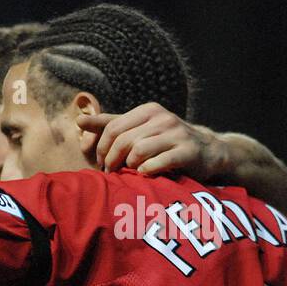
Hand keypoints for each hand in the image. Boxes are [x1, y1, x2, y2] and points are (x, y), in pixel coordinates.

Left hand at [77, 102, 224, 178]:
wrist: (207, 152)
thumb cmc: (164, 143)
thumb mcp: (138, 129)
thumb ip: (110, 125)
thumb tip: (79, 120)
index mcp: (148, 110)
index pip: (112, 128)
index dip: (102, 149)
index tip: (102, 164)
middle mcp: (163, 118)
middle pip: (123, 140)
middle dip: (112, 160)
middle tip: (112, 173)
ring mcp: (177, 134)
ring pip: (138, 151)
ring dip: (130, 166)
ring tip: (131, 173)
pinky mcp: (189, 151)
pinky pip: (158, 163)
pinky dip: (147, 171)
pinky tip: (147, 174)